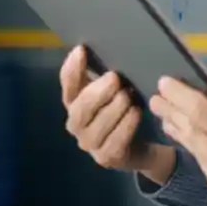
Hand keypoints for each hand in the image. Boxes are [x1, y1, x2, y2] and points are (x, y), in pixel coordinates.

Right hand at [60, 45, 175, 183]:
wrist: (139, 147)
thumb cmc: (122, 111)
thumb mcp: (114, 91)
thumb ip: (105, 74)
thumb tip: (106, 47)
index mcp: (75, 103)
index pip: (67, 85)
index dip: (72, 69)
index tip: (81, 50)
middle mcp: (77, 125)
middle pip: (80, 108)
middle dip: (97, 92)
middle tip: (115, 78)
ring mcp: (90, 144)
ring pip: (96, 127)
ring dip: (113, 109)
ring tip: (128, 96)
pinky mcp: (107, 158)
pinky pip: (114, 142)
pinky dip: (125, 127)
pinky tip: (136, 113)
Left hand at [151, 73, 206, 205]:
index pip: (199, 112)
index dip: (179, 96)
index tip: (165, 83)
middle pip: (192, 134)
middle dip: (173, 114)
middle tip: (157, 98)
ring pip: (198, 155)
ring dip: (183, 135)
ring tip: (171, 119)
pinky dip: (202, 155)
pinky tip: (200, 146)